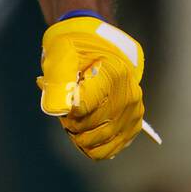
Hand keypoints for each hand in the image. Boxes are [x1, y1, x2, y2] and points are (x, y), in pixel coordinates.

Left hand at [37, 15, 144, 159]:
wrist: (97, 42)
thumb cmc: (76, 45)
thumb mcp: (61, 52)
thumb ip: (57, 80)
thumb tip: (57, 112)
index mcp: (113, 73)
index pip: (84, 107)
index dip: (66, 108)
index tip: (62, 97)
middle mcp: (128, 94)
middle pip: (91, 126)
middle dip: (69, 122)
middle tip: (63, 108)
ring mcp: (133, 111)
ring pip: (99, 142)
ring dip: (78, 136)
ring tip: (72, 119)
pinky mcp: (133, 124)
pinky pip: (110, 149)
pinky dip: (91, 147)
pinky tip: (82, 133)